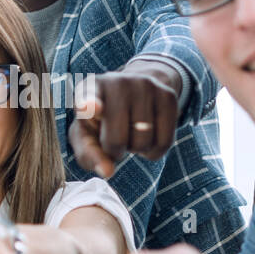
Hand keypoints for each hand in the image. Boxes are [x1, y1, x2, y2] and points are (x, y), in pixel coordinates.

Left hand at [67, 62, 180, 177]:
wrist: (132, 93)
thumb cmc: (101, 120)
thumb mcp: (86, 136)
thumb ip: (90, 154)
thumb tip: (108, 172)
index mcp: (89, 89)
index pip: (88, 97)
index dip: (88, 104)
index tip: (86, 107)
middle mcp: (117, 82)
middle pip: (118, 139)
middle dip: (115, 150)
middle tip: (113, 138)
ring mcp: (146, 85)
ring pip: (144, 141)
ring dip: (136, 149)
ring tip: (130, 131)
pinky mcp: (168, 96)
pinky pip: (165, 142)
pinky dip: (154, 151)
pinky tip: (146, 136)